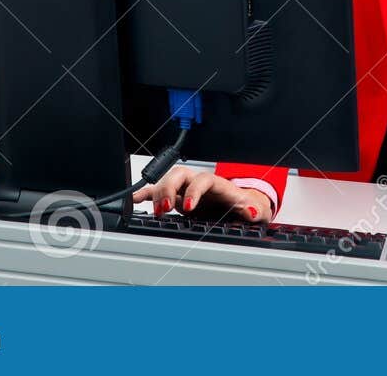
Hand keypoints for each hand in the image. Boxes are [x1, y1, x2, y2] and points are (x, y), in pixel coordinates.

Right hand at [134, 166, 273, 222]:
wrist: (236, 205)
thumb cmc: (240, 205)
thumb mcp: (250, 208)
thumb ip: (253, 210)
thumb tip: (252, 211)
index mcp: (216, 184)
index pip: (203, 180)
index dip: (193, 192)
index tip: (188, 206)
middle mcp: (198, 183)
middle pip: (180, 175)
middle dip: (170, 189)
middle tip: (166, 207)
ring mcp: (185, 190)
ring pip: (167, 182)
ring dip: (158, 194)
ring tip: (156, 210)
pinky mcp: (177, 198)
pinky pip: (157, 191)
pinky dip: (145, 194)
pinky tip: (134, 198)